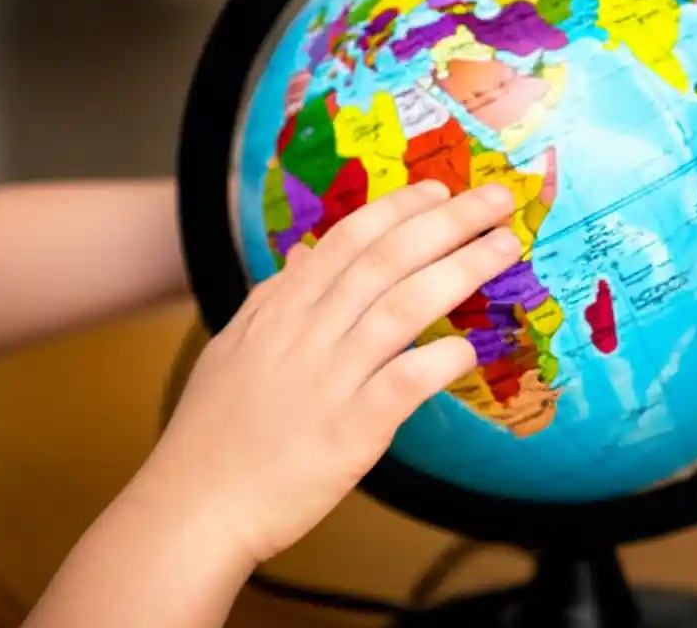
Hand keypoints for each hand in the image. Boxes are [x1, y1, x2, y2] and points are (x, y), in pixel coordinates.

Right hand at [128, 180, 520, 563]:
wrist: (194, 508)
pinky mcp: (348, 430)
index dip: (397, 209)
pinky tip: (471, 347)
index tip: (438, 188)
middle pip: (386, 260)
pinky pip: (403, 384)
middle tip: (494, 200)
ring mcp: (328, 379)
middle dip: (446, 222)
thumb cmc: (215, 433)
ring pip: (402, 308)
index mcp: (281, 311)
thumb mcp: (233, 348)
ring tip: (503, 248)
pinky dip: (438, 361)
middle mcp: (306, 334)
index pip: (347, 240)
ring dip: (459, 272)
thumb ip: (273, 297)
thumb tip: (304, 253)